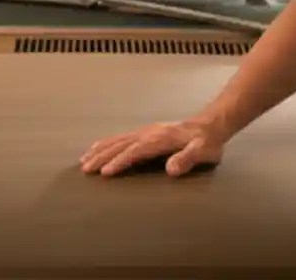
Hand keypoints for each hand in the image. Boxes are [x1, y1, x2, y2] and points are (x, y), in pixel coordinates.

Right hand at [79, 119, 224, 177]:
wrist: (211, 124)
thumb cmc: (208, 142)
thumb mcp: (204, 151)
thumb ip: (188, 159)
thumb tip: (171, 169)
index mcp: (161, 139)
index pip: (136, 151)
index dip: (120, 161)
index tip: (104, 172)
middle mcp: (150, 133)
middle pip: (121, 144)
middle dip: (102, 156)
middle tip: (85, 169)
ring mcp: (147, 131)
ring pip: (118, 140)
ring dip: (101, 149)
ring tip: (84, 159)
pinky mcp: (146, 132)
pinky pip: (122, 137)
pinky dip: (107, 143)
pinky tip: (98, 147)